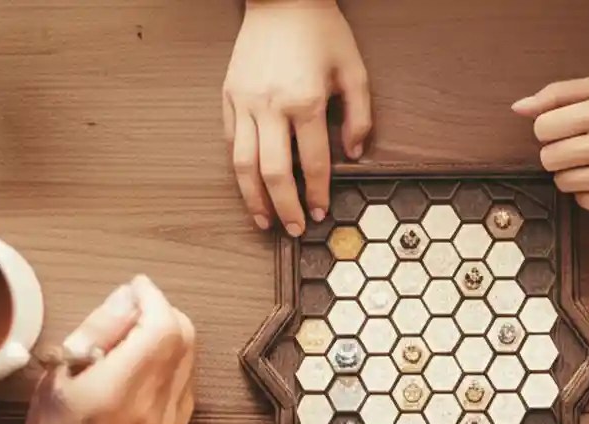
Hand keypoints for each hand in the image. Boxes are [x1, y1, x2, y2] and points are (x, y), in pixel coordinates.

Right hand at [23, 276, 194, 423]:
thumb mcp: (59, 374)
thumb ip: (97, 331)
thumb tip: (128, 297)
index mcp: (120, 389)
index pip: (161, 327)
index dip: (152, 298)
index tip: (136, 287)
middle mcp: (155, 403)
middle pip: (183, 335)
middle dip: (161, 311)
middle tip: (132, 310)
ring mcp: (171, 418)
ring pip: (189, 355)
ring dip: (168, 334)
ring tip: (132, 339)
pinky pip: (186, 379)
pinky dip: (171, 360)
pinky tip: (142, 366)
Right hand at [223, 0, 371, 235]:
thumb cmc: (321, 31)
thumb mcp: (355, 70)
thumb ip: (360, 116)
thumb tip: (355, 154)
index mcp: (305, 101)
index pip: (313, 162)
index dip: (320, 193)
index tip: (323, 212)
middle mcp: (271, 106)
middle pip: (275, 173)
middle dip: (286, 207)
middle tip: (295, 229)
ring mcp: (245, 102)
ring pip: (244, 164)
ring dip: (254, 198)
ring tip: (264, 221)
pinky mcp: (228, 96)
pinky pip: (229, 141)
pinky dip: (238, 169)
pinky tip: (248, 186)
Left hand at [513, 75, 588, 220]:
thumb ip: (559, 94)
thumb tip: (518, 108)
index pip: (542, 127)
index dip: (552, 129)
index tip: (570, 129)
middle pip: (548, 158)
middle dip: (561, 153)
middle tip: (586, 148)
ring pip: (562, 182)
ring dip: (575, 173)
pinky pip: (581, 202)